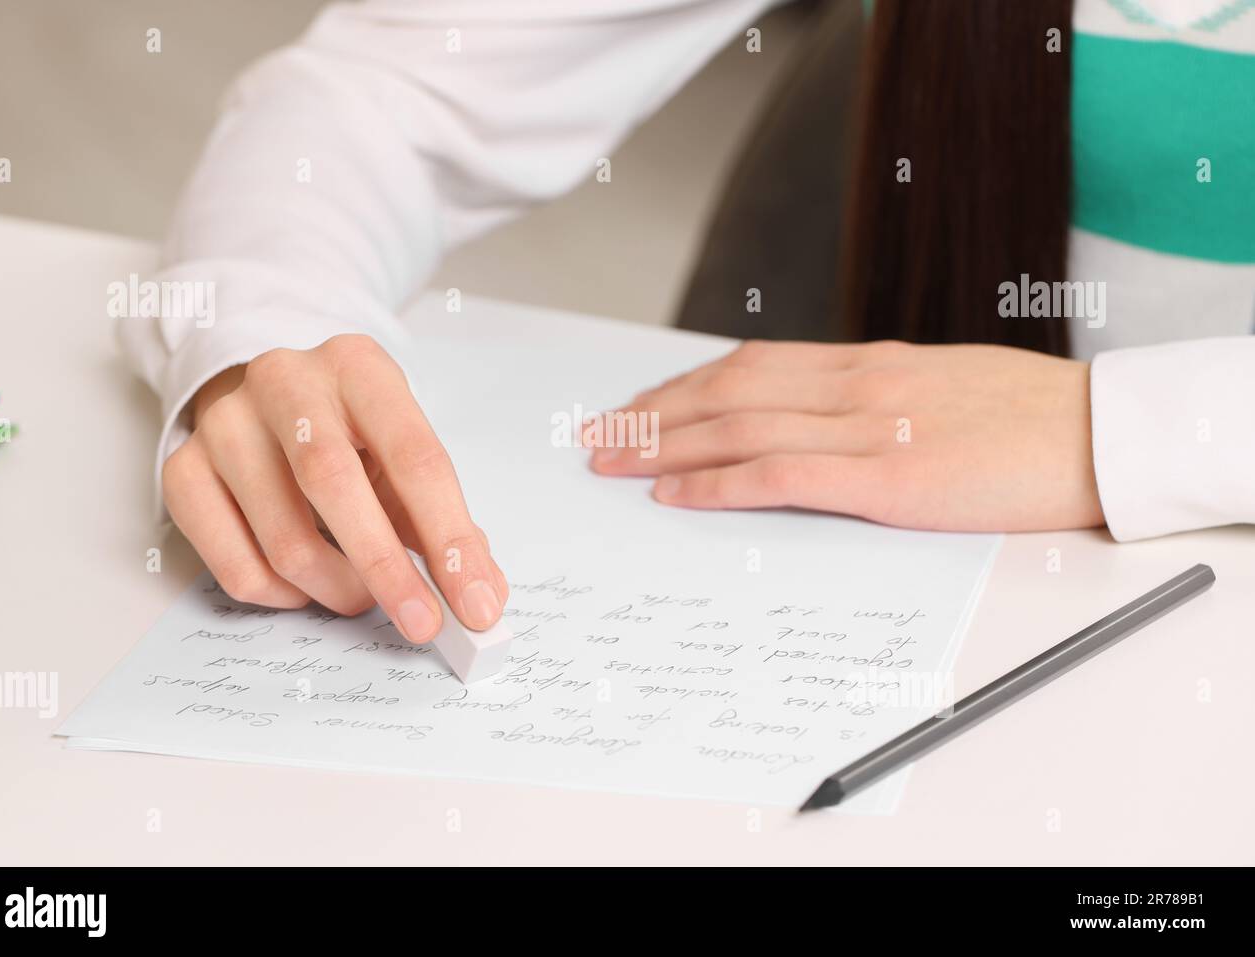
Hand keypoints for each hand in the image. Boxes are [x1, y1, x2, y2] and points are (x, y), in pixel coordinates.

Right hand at [162, 334, 506, 640]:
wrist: (270, 398)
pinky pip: (236, 568)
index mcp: (358, 368)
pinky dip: (286, 597)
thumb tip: (483, 593)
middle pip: (333, 485)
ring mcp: (224, 425)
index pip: (414, 456)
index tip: (477, 602)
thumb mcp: (402, 455)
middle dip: (387, 569)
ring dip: (338, 589)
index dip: (450, 538)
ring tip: (361, 595)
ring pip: (284, 540)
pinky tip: (308, 585)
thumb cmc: (351, 434)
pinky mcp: (183, 471)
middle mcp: (284, 381)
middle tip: (423, 623)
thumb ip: (442, 522)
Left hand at [590, 340, 1104, 531]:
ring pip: (738, 425)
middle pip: (726, 391)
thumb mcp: (937, 389)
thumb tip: (818, 422)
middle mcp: (854, 385)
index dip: (682, 387)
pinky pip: (780, 474)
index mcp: (866, 365)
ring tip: (610, 462)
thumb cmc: (1025, 419)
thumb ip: (872, 400)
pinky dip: (716, 483)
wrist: (1097, 435)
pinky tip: (674, 495)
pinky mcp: (886, 479)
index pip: (750, 367)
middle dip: (651, 415)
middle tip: (596, 435)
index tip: (639, 406)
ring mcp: (867, 428)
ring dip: (663, 445)